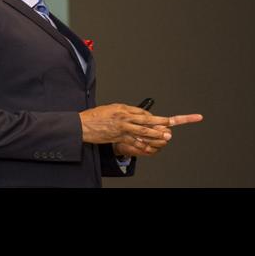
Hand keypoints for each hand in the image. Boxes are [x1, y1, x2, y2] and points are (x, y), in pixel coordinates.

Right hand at [79, 104, 203, 145]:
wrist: (83, 125)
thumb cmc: (96, 116)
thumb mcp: (113, 108)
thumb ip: (126, 111)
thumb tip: (139, 114)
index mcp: (124, 109)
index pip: (143, 113)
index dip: (154, 118)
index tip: (162, 120)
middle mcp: (125, 118)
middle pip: (147, 120)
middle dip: (160, 123)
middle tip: (171, 126)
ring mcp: (122, 129)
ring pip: (143, 131)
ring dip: (155, 134)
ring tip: (165, 136)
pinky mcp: (118, 138)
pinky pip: (133, 142)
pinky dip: (143, 145)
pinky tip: (150, 147)